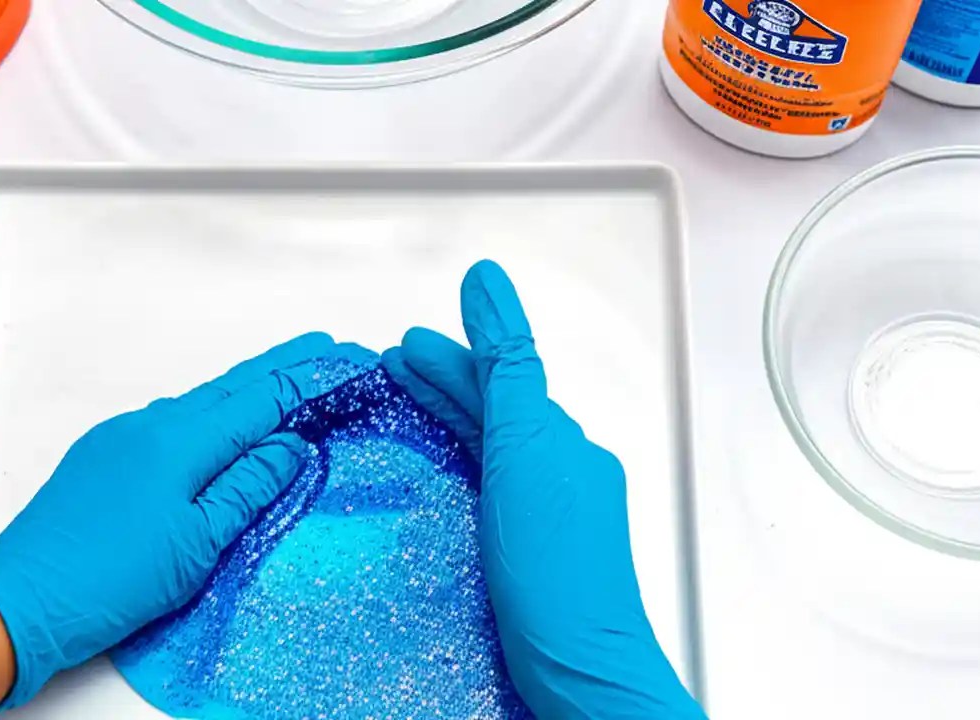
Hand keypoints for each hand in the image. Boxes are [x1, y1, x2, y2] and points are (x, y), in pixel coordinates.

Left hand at [0, 333, 372, 710]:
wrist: (24, 598)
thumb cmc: (112, 577)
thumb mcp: (199, 542)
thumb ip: (248, 487)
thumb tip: (289, 446)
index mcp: (183, 440)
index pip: (260, 399)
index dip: (306, 380)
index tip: (341, 359)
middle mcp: (151, 423)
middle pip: (230, 387)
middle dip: (279, 368)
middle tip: (321, 348)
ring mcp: (122, 435)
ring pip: (198, 404)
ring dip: (242, 393)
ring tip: (280, 388)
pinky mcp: (102, 454)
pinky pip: (168, 422)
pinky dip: (205, 417)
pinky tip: (217, 431)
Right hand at [383, 261, 704, 719]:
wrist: (579, 667)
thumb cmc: (556, 574)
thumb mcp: (522, 452)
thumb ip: (505, 371)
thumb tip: (490, 288)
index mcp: (558, 440)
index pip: (505, 372)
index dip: (466, 340)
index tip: (448, 302)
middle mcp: (560, 468)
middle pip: (496, 406)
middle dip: (448, 375)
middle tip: (400, 355)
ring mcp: (548, 509)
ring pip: (491, 442)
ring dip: (450, 410)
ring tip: (407, 389)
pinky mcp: (529, 550)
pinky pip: (490, 482)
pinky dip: (461, 457)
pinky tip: (440, 464)